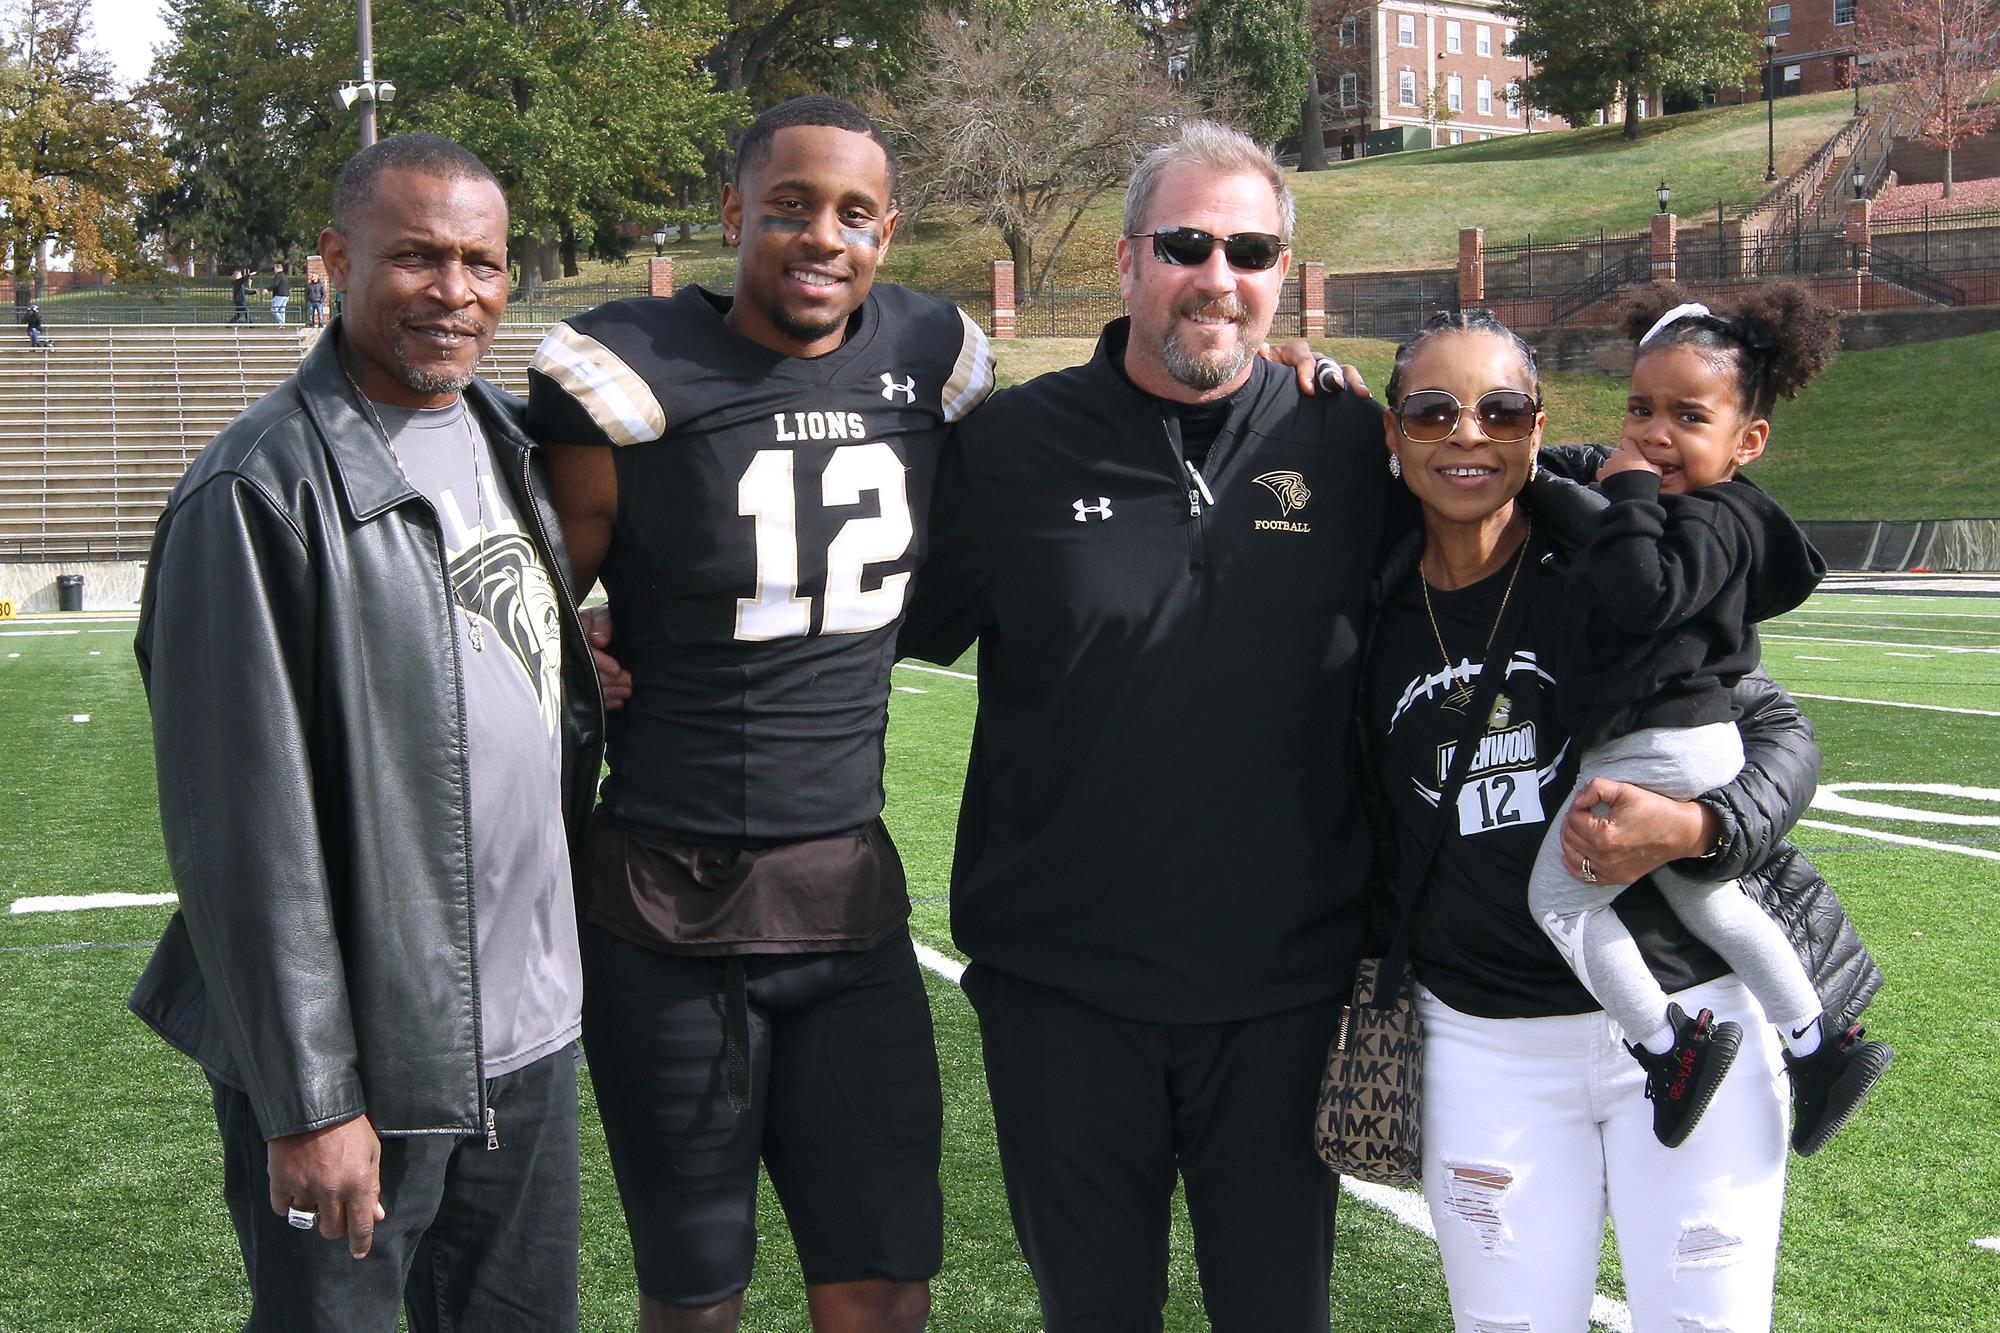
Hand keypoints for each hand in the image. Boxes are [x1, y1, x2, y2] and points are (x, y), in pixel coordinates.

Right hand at [267, 1114, 384, 1257]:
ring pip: (307, 1219)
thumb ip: (373, 1186)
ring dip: (312, 1212)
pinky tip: (295, 1191)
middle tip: (335, 1213)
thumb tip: (376, 1216)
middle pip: (331, 1229)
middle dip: (335, 1225)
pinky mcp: (280, 1181)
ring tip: (315, 1195)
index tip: (359, 1252)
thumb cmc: (350, 1126)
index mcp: (358, 1183)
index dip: (360, 1242)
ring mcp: (304, 1187)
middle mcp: (331, 1190)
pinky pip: (282, 1208)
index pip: (360, 1226)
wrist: (312, 1104)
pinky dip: (288, 1204)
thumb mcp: (371, 1152)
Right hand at [580, 604, 631, 709]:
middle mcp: (570, 655)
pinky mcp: (580, 683)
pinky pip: (589, 697)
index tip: (617, 669)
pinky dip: (606, 702)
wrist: (598, 627)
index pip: (584, 653)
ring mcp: (573, 670)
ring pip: (590, 687)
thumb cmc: (600, 621)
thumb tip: (599, 640)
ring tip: (626, 692)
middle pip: (587, 674)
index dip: (601, 663)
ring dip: (610, 692)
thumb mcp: (601, 615)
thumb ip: (602, 623)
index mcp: (573, 637)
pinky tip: (618, 702)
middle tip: (628, 684)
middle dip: (610, 681)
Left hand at [1255, 341, 1370, 399]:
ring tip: (1363, 394)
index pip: (1304, 358)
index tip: (1308, 390)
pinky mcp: (1332, 384)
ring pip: (1343, 371)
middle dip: (1335, 376)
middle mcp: (1313, 359)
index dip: (1306, 371)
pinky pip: (1348, 384)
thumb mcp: (1258, 369)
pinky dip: (1357, 390)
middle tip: (1339, 387)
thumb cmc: (1261, 377)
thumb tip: (1262, 350)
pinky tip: (1367, 402)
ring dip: (1354, 381)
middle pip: (1328, 363)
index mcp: (1293, 353)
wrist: (1266, 386)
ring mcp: (1325, 371)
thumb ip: (1259, 362)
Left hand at [1559, 779, 1717, 885]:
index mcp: (1604, 836)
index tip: (1587, 801)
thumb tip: (1578, 799)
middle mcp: (1604, 858)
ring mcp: (1611, 871)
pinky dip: (1575, 866)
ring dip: (1569, 841)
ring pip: (1572, 857)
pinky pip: (1586, 877)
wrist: (1681, 832)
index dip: (1577, 806)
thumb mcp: (1625, 790)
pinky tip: (1572, 855)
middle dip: (1571, 821)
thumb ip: (1596, 788)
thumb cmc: (1655, 810)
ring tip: (1577, 828)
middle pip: (1570, 838)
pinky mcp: (1617, 878)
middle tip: (1583, 811)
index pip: (1573, 819)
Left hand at [1598, 441, 1659, 479]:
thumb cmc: (1647, 480)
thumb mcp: (1656, 469)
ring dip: (1612, 467)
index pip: (1627, 442)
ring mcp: (1608, 464)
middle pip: (1617, 453)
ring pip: (1609, 463)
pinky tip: (1611, 481)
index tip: (1631, 452)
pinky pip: (1601, 472)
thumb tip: (1656, 462)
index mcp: (1631, 451)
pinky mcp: (1601, 473)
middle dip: (1620, 459)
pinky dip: (1605, 476)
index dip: (1629, 447)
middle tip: (1627, 468)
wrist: (1633, 493)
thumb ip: (1653, 462)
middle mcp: (1618, 455)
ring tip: (1619, 477)